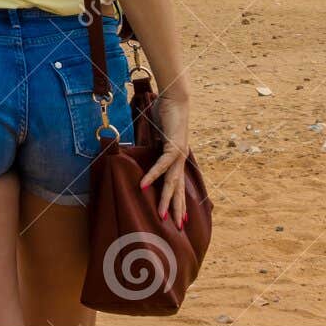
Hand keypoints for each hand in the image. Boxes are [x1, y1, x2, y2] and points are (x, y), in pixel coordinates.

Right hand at [139, 91, 190, 229]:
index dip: (179, 202)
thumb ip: (154, 146)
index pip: (178, 184)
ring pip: (172, 182)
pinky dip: (152, 175)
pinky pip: (161, 165)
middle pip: (179, 189)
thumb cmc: (165, 113)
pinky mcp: (173, 145)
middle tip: (177, 228)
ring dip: (167, 200)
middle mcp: (180, 159)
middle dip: (178, 209)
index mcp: (177, 158)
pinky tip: (145, 186)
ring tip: (162, 215)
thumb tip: (144, 153)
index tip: (181, 219)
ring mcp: (179, 153)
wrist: (174, 97)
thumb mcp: (158, 135)